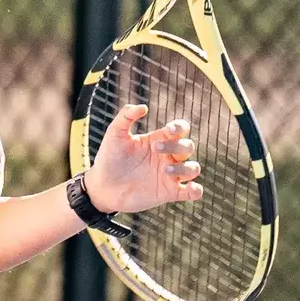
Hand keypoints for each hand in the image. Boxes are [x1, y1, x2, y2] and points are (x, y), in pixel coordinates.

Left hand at [83, 104, 202, 213]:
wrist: (103, 187)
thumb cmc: (109, 158)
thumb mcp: (114, 134)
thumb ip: (126, 116)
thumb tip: (143, 107)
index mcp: (158, 140)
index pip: (180, 129)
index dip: (180, 127)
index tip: (168, 130)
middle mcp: (167, 156)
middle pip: (188, 147)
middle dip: (177, 146)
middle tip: (155, 149)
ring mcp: (169, 175)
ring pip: (193, 169)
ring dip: (185, 168)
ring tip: (164, 171)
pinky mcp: (169, 193)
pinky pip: (192, 192)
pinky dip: (196, 191)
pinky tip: (189, 188)